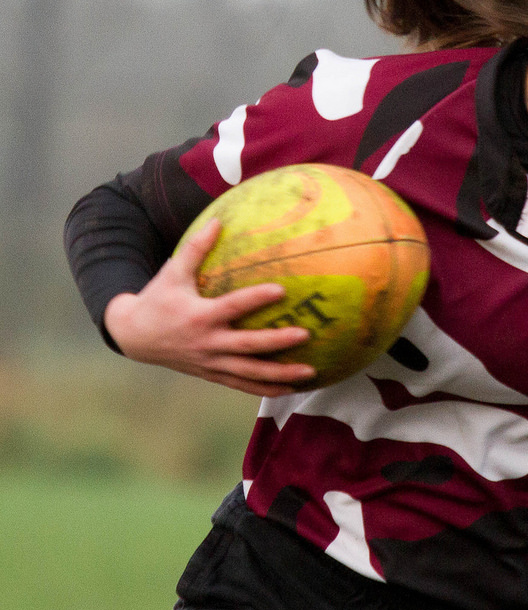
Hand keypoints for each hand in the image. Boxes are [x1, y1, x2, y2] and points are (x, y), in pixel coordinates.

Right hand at [103, 218, 315, 396]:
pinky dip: (266, 389)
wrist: (133, 337)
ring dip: (280, 375)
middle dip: (277, 342)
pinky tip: (292, 389)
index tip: (282, 290)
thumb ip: (196, 248)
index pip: (232, 307)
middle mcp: (207, 343)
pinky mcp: (212, 375)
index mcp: (199, 316)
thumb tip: (218, 219)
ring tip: (311, 372)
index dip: (256, 299)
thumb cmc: (158, 299)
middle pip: (247, 346)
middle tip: (306, 334)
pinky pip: (243, 385)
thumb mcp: (173, 273)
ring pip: (249, 372)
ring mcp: (211, 362)